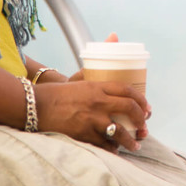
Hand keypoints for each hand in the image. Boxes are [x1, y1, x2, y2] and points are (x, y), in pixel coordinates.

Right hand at [38, 33, 150, 147]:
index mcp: (97, 86)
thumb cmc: (60, 92)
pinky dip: (113, 148)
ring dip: (131, 140)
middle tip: (144, 127)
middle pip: (129, 109)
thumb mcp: (79, 76)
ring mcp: (91, 119)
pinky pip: (105, 144)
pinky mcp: (83, 134)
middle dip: (141, 119)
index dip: (141, 100)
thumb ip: (98, 62)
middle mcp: (97, 102)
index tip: (147, 109)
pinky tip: (116, 149)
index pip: (127, 90)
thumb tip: (115, 35)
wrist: (37, 106)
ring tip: (136, 144)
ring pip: (119, 131)